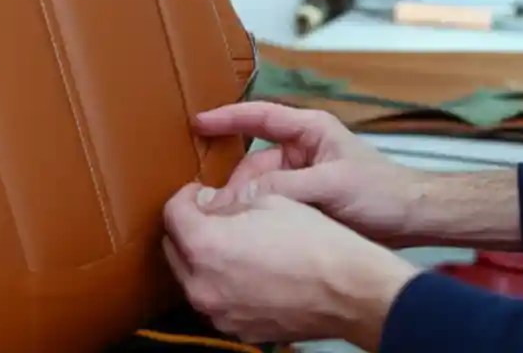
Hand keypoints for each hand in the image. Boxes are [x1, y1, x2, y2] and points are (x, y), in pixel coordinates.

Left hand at [162, 182, 417, 347]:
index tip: (200, 192)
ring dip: (202, 258)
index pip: (172, 214)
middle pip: (174, 249)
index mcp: (206, 246)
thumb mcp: (268, 201)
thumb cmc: (313, 240)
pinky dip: (223, 284)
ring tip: (230, 243)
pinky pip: (218, 302)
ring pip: (192, 279)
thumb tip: (207, 206)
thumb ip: (227, 203)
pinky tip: (248, 271)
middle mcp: (202, 285)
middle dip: (188, 228)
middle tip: (211, 214)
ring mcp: (219, 314)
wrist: (350, 289)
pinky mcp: (238, 330)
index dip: (186, 196)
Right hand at [192, 101, 431, 246]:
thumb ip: (287, 187)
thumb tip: (241, 196)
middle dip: (234, 182)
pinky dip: (259, 216)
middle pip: (252, 160)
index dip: (227, 117)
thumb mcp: (332, 184)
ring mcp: (302, 176)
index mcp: (309, 130)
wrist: (413, 220)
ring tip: (227, 224)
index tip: (197, 123)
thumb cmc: (381, 191)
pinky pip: (272, 205)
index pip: (259, 116)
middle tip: (212, 207)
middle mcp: (301, 150)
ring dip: (245, 204)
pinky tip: (245, 232)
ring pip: (259, 187)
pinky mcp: (305, 202)